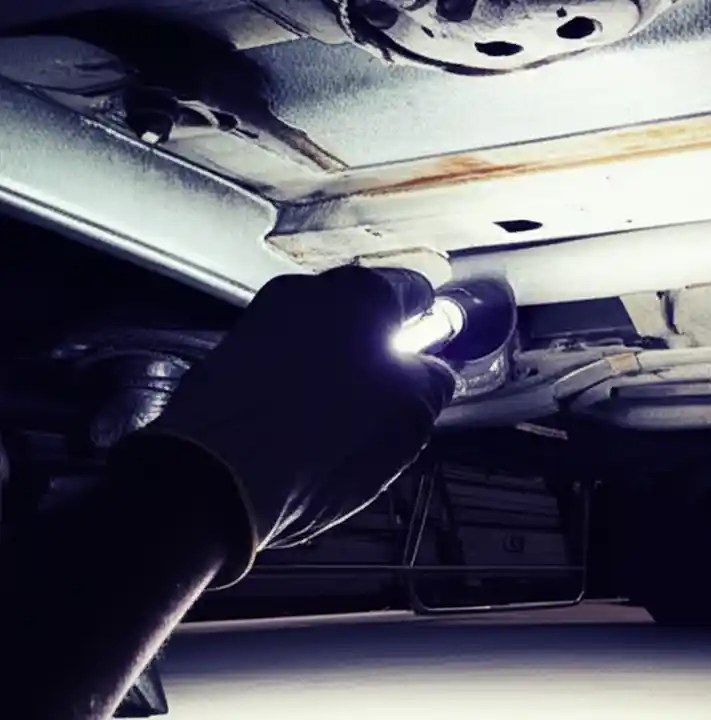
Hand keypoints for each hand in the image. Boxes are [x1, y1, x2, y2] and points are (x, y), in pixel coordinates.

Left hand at [111, 266, 454, 586]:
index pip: (417, 295)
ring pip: (319, 346)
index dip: (432, 331)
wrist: (210, 483)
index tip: (434, 364)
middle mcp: (306, 292)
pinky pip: (279, 371)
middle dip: (380, 358)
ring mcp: (258, 323)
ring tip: (342, 437)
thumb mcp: (410, 418)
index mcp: (361, 293)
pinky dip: (295, 397)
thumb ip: (433, 382)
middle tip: (392, 412)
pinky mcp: (222, 361)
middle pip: (363, 320)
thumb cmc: (322, 443)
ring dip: (336, 379)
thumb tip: (431, 373)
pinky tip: (299, 441)